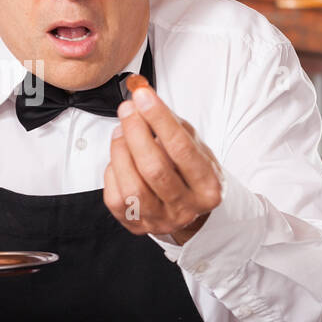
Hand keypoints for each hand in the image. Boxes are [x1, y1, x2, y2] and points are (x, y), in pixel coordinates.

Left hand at [105, 76, 222, 244]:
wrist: (187, 206)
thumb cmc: (189, 171)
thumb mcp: (194, 146)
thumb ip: (172, 125)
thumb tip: (144, 98)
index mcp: (208, 188)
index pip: (182, 149)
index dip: (160, 119)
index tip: (143, 96)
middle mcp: (186, 208)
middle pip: (155, 169)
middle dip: (136, 132)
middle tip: (127, 109)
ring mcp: (160, 220)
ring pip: (132, 186)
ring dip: (121, 152)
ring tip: (121, 132)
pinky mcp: (136, 225)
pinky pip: (116, 197)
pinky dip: (113, 171)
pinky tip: (121, 159)